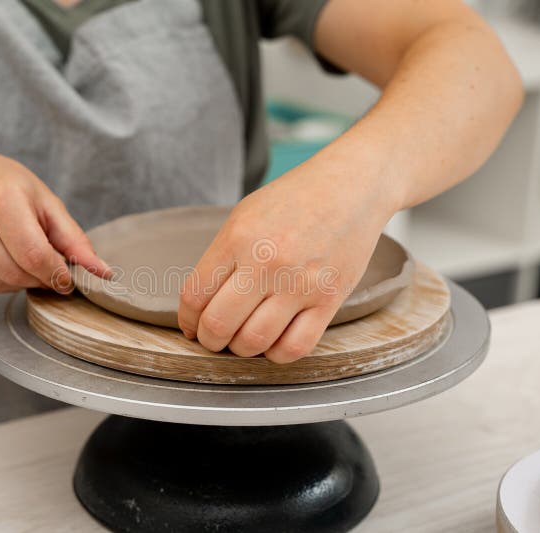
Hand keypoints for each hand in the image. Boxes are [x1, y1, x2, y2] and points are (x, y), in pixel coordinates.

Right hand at [0, 151, 109, 292]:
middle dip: (38, 277)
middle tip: (46, 267)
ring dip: (18, 281)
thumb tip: (102, 273)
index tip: (67, 279)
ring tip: (21, 257)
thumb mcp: (44, 201)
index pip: (34, 255)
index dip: (56, 274)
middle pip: (15, 273)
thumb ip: (74, 240)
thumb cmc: (4, 185)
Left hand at [178, 157, 397, 362]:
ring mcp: (300, 284)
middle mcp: (268, 262)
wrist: (351, 186)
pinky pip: (295, 347)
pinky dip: (277, 354)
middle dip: (209, 340)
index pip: (195, 295)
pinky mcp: (329, 300)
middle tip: (214, 338)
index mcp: (239, 238)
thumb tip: (201, 305)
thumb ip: (221, 257)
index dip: (188, 319)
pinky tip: (273, 341)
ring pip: (254, 342)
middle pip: (219, 324)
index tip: (192, 325)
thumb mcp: (245, 215)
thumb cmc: (295, 199)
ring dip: (241, 350)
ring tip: (243, 339)